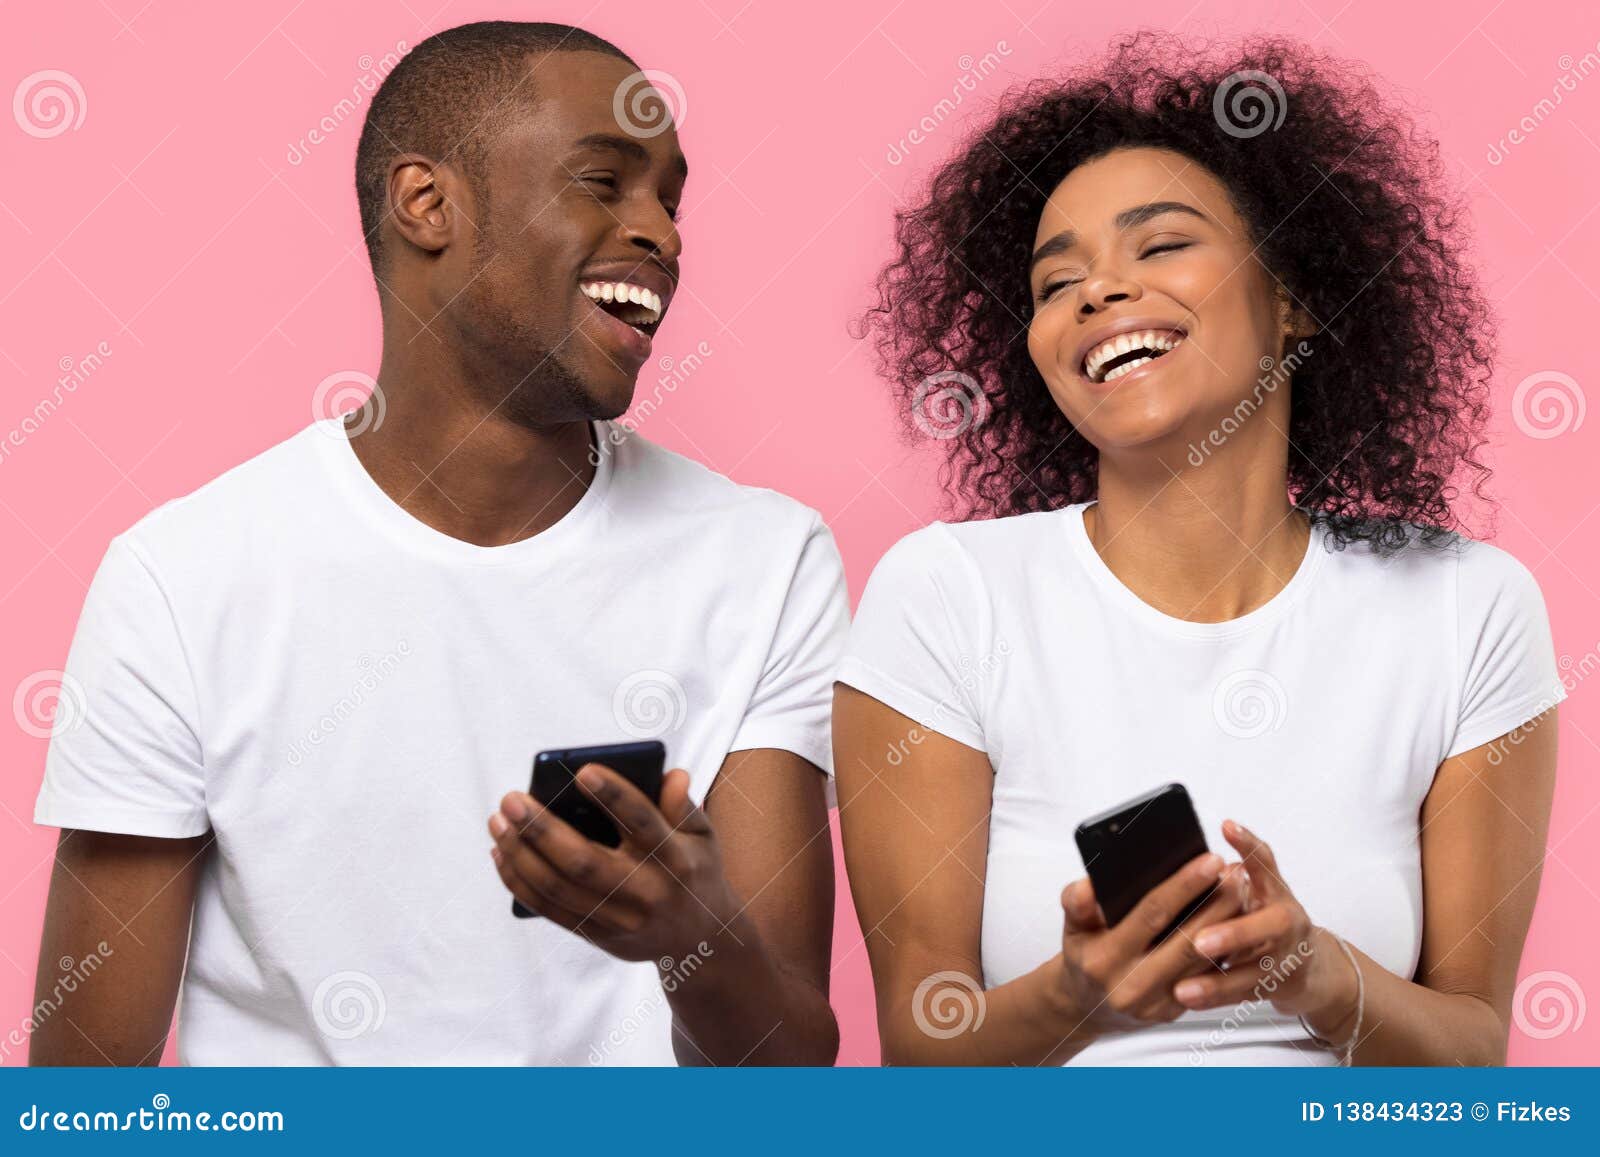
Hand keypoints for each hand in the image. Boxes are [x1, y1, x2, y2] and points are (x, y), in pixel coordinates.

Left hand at [487, 763, 740, 962]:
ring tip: (497, 821)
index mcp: (675, 859)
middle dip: (541, 829)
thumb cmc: (694, 870)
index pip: (644, 823)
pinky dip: (519, 881)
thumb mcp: (703, 836)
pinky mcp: (596, 935)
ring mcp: (618, 919)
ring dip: (520, 854)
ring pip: (558, 888)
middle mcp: (646, 892)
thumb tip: (670, 775)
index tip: (583, 771)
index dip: (615, 797)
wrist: (699, 940)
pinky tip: (501, 854)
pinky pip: (549, 910)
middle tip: (511, 799)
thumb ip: (685, 805)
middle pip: (584, 862)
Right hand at [1054, 852, 1250, 1032]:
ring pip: (1203, 961)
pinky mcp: (1174, 1012)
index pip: (1151, 915)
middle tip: (1238, 873)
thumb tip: (1092, 885)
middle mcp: (1132, 986)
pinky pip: (1204, 978)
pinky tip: (1234, 922)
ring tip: (1241, 891)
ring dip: (1228, 925)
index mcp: (1105, 959)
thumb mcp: (1071, 925)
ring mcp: (1156, 1004)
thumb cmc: (1084, 955)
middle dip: (1219, 904)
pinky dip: (1223, 949)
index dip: (1184, 886)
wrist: (1086, 1007)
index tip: (1210, 861)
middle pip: (1188, 940)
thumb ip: (1076, 901)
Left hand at [1171, 820, 1358, 1033]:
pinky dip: (1215, 995)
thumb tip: (1205, 847)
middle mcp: (1286, 921)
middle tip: (1200, 941)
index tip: (1228, 828)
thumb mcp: (1259, 890)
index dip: (1250, 845)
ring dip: (1218, 979)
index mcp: (1276, 891)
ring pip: (1255, 970)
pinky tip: (1187, 996)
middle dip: (1235, 934)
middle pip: (1270, 926)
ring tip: (1183, 985)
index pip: (1266, 862)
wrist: (1311, 968)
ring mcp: (1286, 956)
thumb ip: (1237, 873)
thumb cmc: (1270, 921)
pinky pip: (1243, 993)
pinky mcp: (1278, 985)